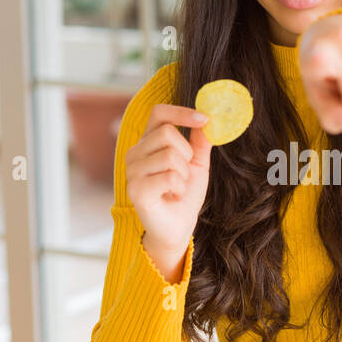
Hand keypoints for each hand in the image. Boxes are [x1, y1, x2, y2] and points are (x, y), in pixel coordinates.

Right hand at [125, 104, 211, 278]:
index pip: (159, 113)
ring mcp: (132, 172)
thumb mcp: (197, 164)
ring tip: (178, 187)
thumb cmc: (184, 196)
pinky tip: (173, 196)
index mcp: (148, 143)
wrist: (177, 229)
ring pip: (169, 155)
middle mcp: (135, 154)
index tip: (204, 120)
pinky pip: (169, 176)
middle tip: (184, 173)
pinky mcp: (136, 190)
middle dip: (186, 154)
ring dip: (184, 174)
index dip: (181, 112)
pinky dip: (180, 188)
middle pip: (167, 133)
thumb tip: (209, 119)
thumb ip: (200, 141)